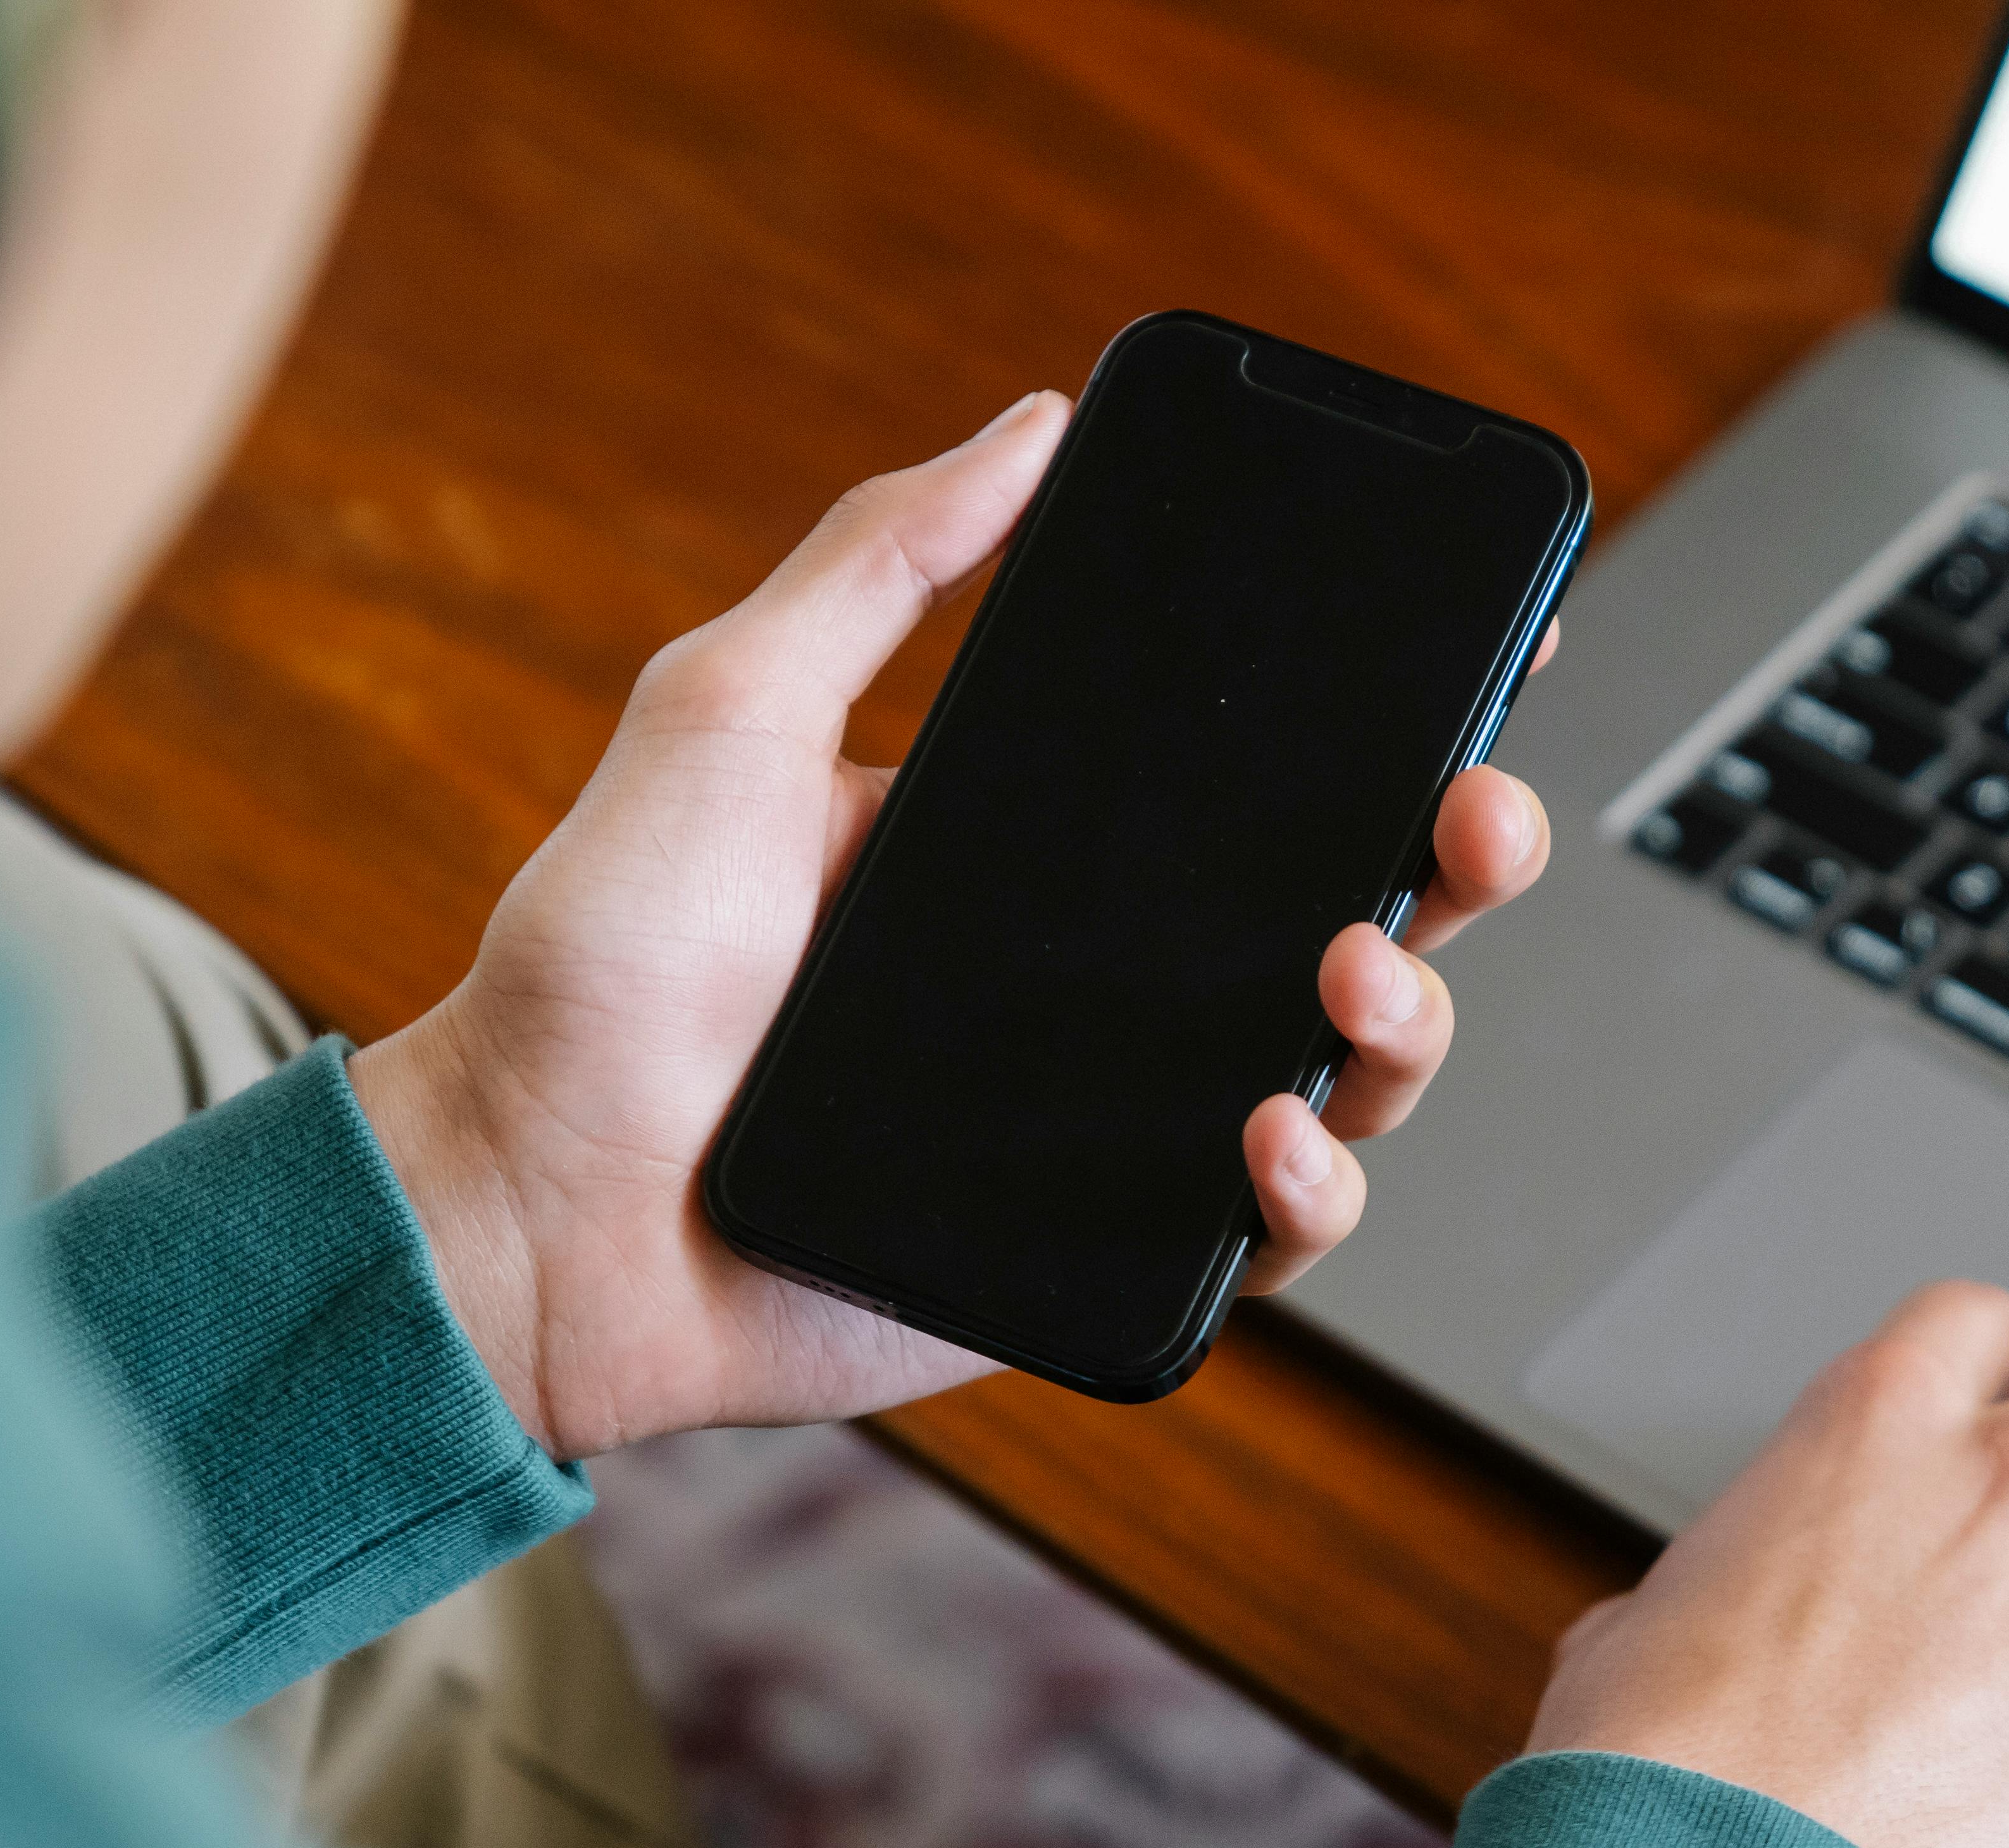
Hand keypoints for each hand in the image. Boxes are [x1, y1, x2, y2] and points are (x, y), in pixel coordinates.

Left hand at [349, 392, 1554, 1460]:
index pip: (1267, 780)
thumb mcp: (725, 710)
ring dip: (1406, 1027)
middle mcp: (1102, 988)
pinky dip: (1310, 1192)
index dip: (1395, 726)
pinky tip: (1270, 1131)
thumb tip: (1028, 425)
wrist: (527, 1198)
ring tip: (1359, 977)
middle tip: (1475, 820)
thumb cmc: (598, 966)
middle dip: (1460, 863)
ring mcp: (1112, 1129)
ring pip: (1345, 1082)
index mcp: (1044, 854)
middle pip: (1356, 918)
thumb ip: (876, 564)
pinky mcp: (1093, 1260)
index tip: (1481, 660)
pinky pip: (1262, 1239)